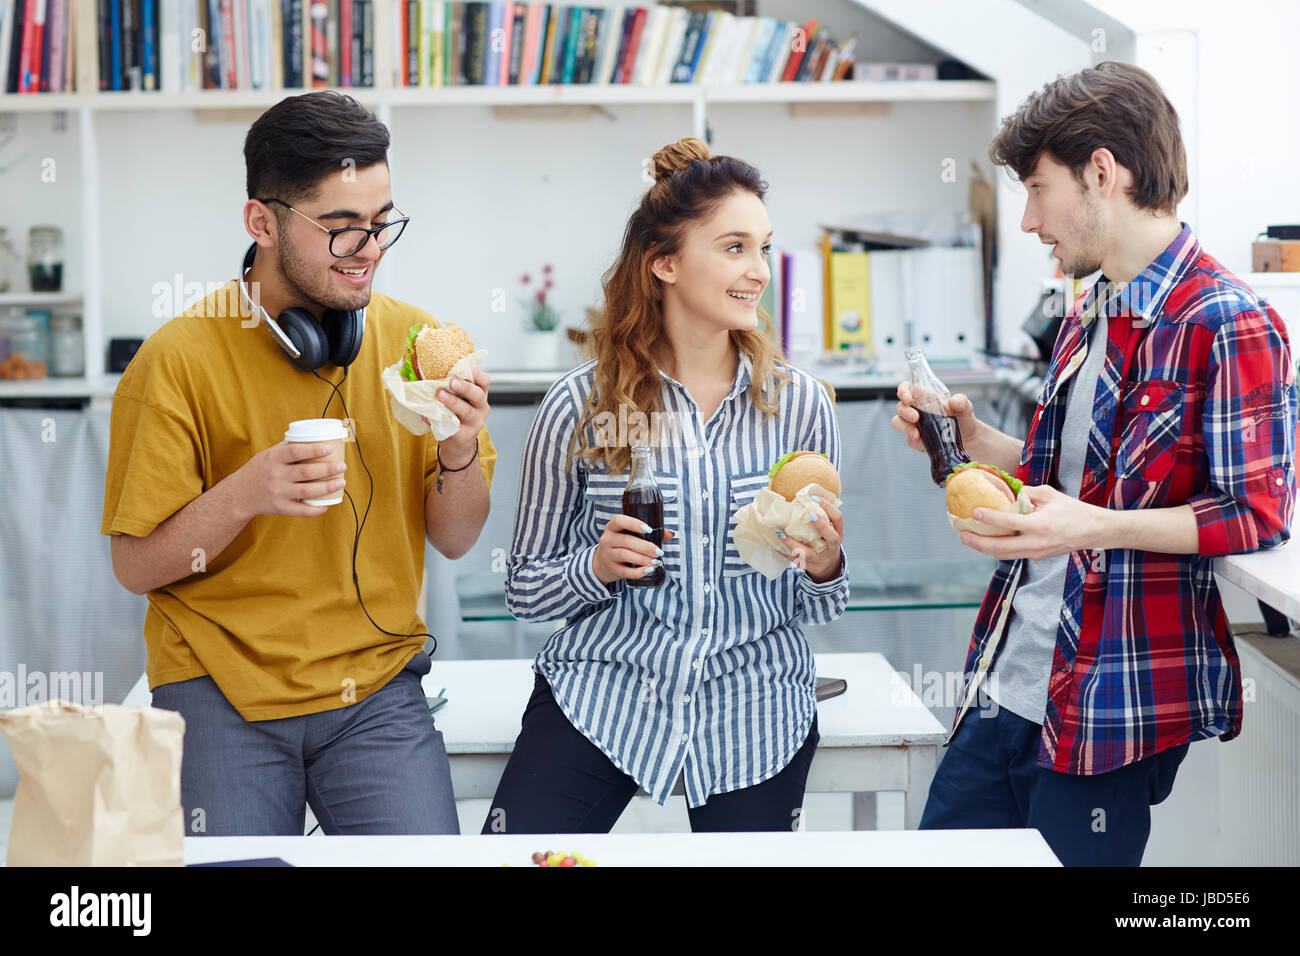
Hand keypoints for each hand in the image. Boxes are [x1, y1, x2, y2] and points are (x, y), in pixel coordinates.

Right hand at [233, 441, 347, 519]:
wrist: (240, 494)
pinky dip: (316, 509)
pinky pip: (301, 511)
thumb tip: (317, 436)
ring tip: (341, 482)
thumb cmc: (261, 470)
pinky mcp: (280, 508)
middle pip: (306, 472)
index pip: (295, 451)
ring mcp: (278, 493)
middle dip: (327, 469)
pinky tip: (327, 504)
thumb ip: (289, 447)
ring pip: (307, 492)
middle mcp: (275, 475)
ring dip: (327, 487)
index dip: (313, 449)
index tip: (329, 448)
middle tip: (342, 466)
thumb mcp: (270, 454)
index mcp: (274, 458)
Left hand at [431, 366, 490, 465]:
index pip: (484, 381)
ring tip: (439, 395)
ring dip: (453, 402)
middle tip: (451, 382)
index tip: (464, 367)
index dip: (476, 373)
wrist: (458, 444)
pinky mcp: (465, 436)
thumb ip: (451, 388)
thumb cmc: (456, 416)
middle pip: (478, 395)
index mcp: (480, 396)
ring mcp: (475, 423)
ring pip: (467, 411)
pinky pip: (453, 426)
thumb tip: (426, 371)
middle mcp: (481, 408)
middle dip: (465, 387)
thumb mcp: (460, 400)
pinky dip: (440, 419)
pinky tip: (428, 415)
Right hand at [592, 516, 676, 584]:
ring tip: (656, 562)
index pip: (619, 521)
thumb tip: (670, 533)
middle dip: (645, 547)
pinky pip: (625, 571)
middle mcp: (608, 539)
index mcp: (613, 526)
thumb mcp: (631, 534)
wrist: (603, 562)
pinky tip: (648, 570)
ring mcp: (607, 554)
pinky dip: (638, 572)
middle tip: (659, 552)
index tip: (649, 530)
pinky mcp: (611, 568)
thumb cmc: (622, 544)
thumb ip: (651, 532)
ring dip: (643, 559)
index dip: (634, 524)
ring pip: (625, 555)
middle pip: (626, 541)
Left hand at [786, 495, 844, 581]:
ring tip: (780, 532)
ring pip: (808, 553)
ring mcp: (821, 558)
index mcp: (838, 533)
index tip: (814, 497)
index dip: (829, 507)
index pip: (838, 518)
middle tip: (809, 514)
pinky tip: (774, 545)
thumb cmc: (824, 541)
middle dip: (821, 526)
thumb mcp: (829, 530)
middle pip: (831, 537)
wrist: (828, 567)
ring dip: (793, 543)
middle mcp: (832, 547)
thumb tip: (802, 495)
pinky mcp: (810, 566)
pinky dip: (784, 553)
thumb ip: (821, 517)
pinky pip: (795, 560)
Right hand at [891, 382, 979, 453]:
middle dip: (904, 411)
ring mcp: (915, 426)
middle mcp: (917, 411)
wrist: (970, 441)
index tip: (907, 397)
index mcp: (925, 398)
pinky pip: (909, 439)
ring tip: (915, 432)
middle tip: (915, 416)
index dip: (903, 391)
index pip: (908, 389)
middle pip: (900, 407)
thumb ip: (962, 402)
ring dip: (904, 426)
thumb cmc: (964, 420)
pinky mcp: (917, 441)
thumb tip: (954, 401)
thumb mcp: (966, 408)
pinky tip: (918, 439)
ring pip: (898, 422)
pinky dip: (911, 439)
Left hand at [957, 485, 1112, 559]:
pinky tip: (985, 541)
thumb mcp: (1050, 495)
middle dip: (977, 542)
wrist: (1095, 532)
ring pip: (1003, 555)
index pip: (1009, 523)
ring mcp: (1036, 553)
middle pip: (999, 548)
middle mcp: (1036, 543)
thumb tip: (1005, 489)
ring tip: (967, 538)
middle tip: (962, 533)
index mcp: (1040, 525)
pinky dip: (996, 549)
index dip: (989, 518)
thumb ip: (1026, 493)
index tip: (974, 511)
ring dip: (983, 548)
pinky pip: (1012, 554)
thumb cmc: (1073, 510)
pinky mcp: (1036, 557)